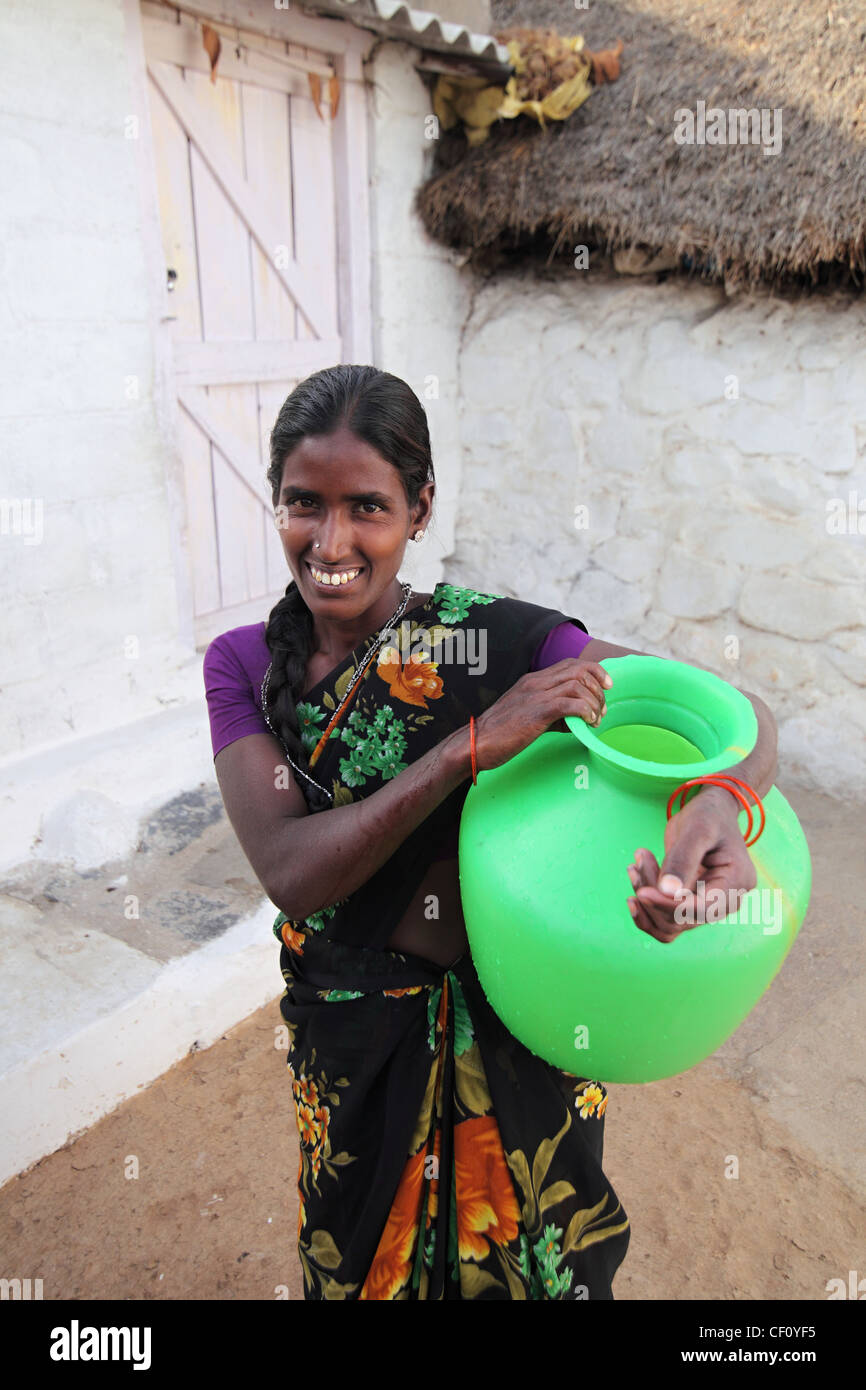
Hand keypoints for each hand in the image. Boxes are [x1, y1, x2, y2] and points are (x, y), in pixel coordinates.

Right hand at [473, 659, 610, 771]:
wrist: (476, 743)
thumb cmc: (501, 734)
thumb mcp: (530, 717)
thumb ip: (555, 714)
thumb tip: (579, 720)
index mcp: (534, 680)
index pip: (571, 664)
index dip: (594, 671)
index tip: (606, 687)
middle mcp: (536, 682)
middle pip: (579, 669)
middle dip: (598, 688)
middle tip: (602, 710)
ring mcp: (535, 695)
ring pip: (577, 684)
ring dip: (594, 702)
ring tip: (596, 720)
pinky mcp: (536, 712)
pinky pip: (570, 704)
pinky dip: (585, 712)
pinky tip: (588, 724)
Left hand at [626, 787, 756, 943]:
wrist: (710, 813)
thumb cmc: (708, 815)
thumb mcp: (697, 829)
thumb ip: (682, 860)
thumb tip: (667, 892)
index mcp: (736, 881)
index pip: (701, 909)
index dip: (668, 905)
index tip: (640, 892)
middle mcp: (727, 901)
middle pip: (682, 919)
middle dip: (653, 894)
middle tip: (639, 859)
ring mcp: (709, 906)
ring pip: (669, 923)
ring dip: (645, 902)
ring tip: (635, 866)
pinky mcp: (692, 906)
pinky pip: (666, 921)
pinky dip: (646, 908)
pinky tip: (636, 881)